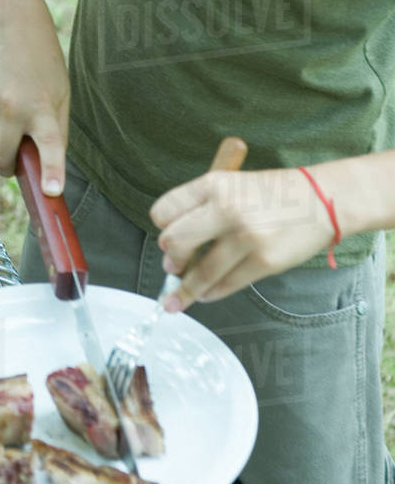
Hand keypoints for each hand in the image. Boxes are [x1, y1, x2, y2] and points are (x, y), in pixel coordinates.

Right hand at [0, 11, 68, 194]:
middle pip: (1, 159)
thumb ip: (54, 132)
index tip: (52, 192)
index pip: (50, 145)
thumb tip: (42, 169)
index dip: (52, 171)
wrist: (15, 28)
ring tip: (12, 113)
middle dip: (6, 168)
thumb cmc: (44, 67)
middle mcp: (15, 108)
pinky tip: (0, 97)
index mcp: (44, 109)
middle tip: (15, 165)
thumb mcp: (60, 97)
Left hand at [149, 165, 337, 308]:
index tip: (165, 236)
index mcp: (214, 184)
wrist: (321, 200)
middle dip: (170, 258)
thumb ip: (203, 206)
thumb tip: (175, 245)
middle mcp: (226, 208)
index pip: (165, 209)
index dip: (161, 226)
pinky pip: (226, 284)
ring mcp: (246, 236)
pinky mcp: (264, 261)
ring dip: (185, 290)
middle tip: (173, 265)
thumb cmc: (272, 193)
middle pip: (174, 241)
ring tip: (176, 299)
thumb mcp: (232, 184)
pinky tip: (206, 295)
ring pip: (200, 272)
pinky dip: (211, 294)